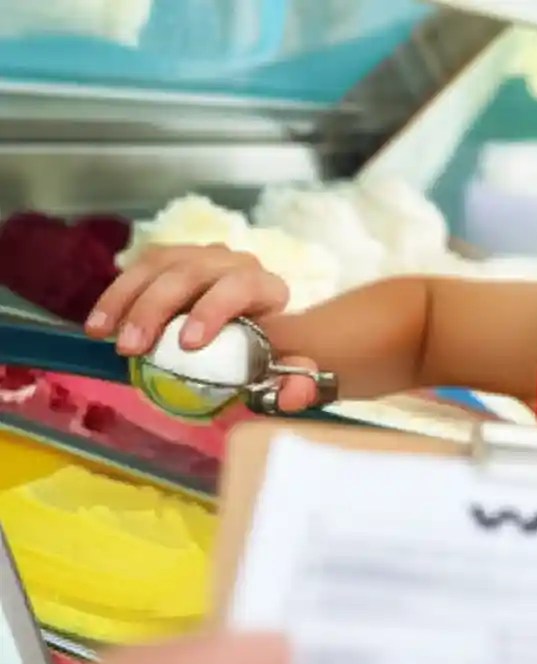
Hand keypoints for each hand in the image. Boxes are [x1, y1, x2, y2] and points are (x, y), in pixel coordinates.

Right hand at [87, 245, 318, 411]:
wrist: (256, 328)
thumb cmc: (268, 352)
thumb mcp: (284, 370)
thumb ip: (296, 385)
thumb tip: (294, 395)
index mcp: (266, 288)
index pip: (241, 286)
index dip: (213, 310)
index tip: (187, 344)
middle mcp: (234, 264)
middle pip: (191, 272)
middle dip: (156, 308)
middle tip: (131, 349)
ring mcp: (199, 256)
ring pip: (159, 264)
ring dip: (126, 298)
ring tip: (103, 334)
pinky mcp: (171, 259)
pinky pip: (139, 267)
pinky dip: (116, 293)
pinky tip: (100, 322)